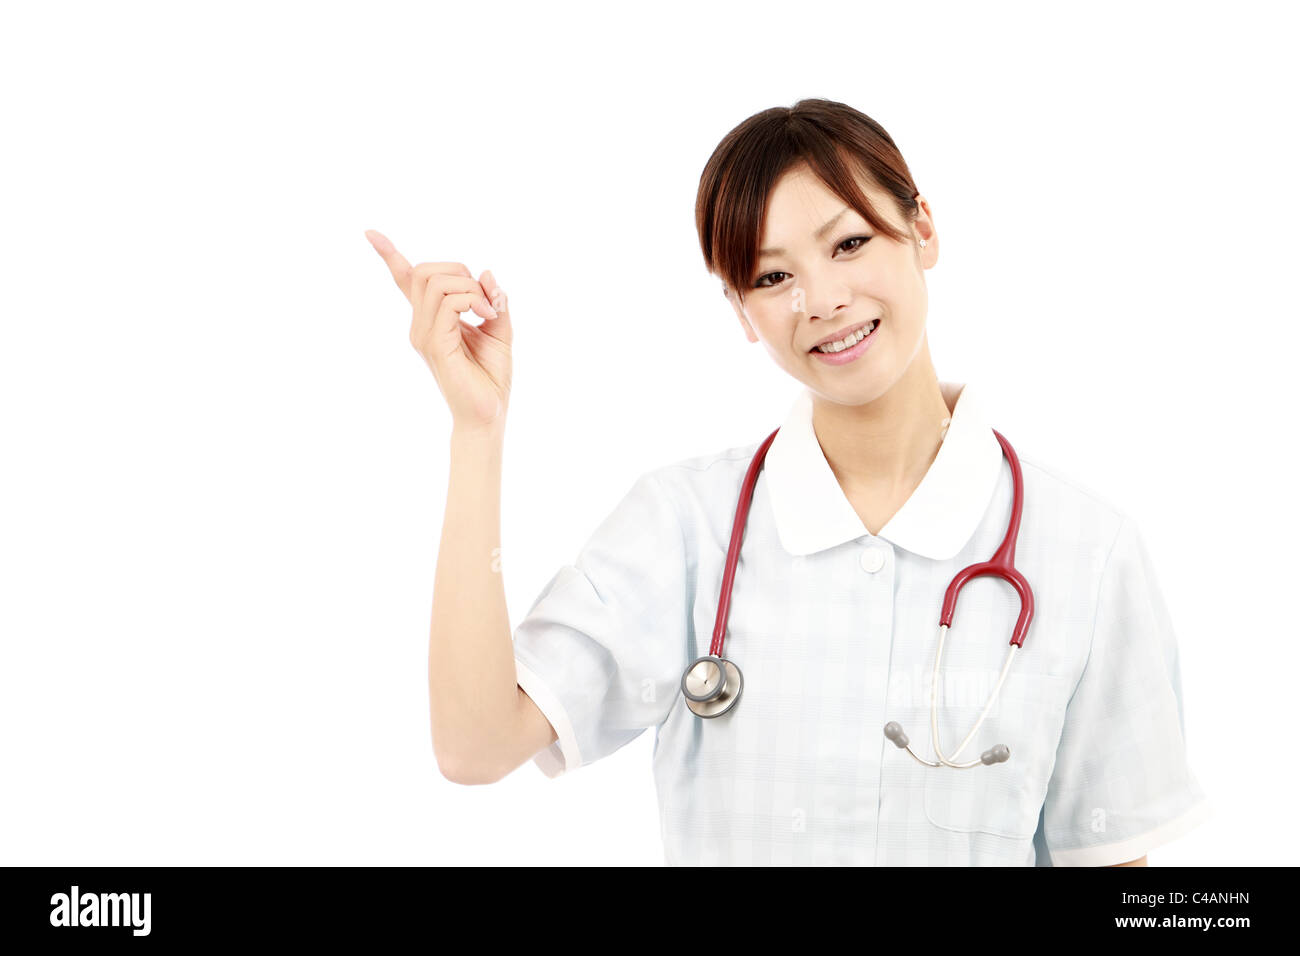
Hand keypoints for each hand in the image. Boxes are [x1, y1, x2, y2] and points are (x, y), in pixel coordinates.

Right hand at [365, 229, 511, 430]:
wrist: (489, 414)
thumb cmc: (492, 377)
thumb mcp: (500, 329)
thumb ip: (493, 300)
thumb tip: (486, 272)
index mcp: (431, 320)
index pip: (406, 282)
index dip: (389, 255)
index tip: (370, 232)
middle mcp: (420, 325)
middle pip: (427, 271)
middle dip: (460, 271)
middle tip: (486, 300)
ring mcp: (423, 335)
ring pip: (437, 282)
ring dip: (470, 287)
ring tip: (488, 311)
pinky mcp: (434, 345)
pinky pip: (448, 303)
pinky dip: (473, 300)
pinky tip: (486, 316)